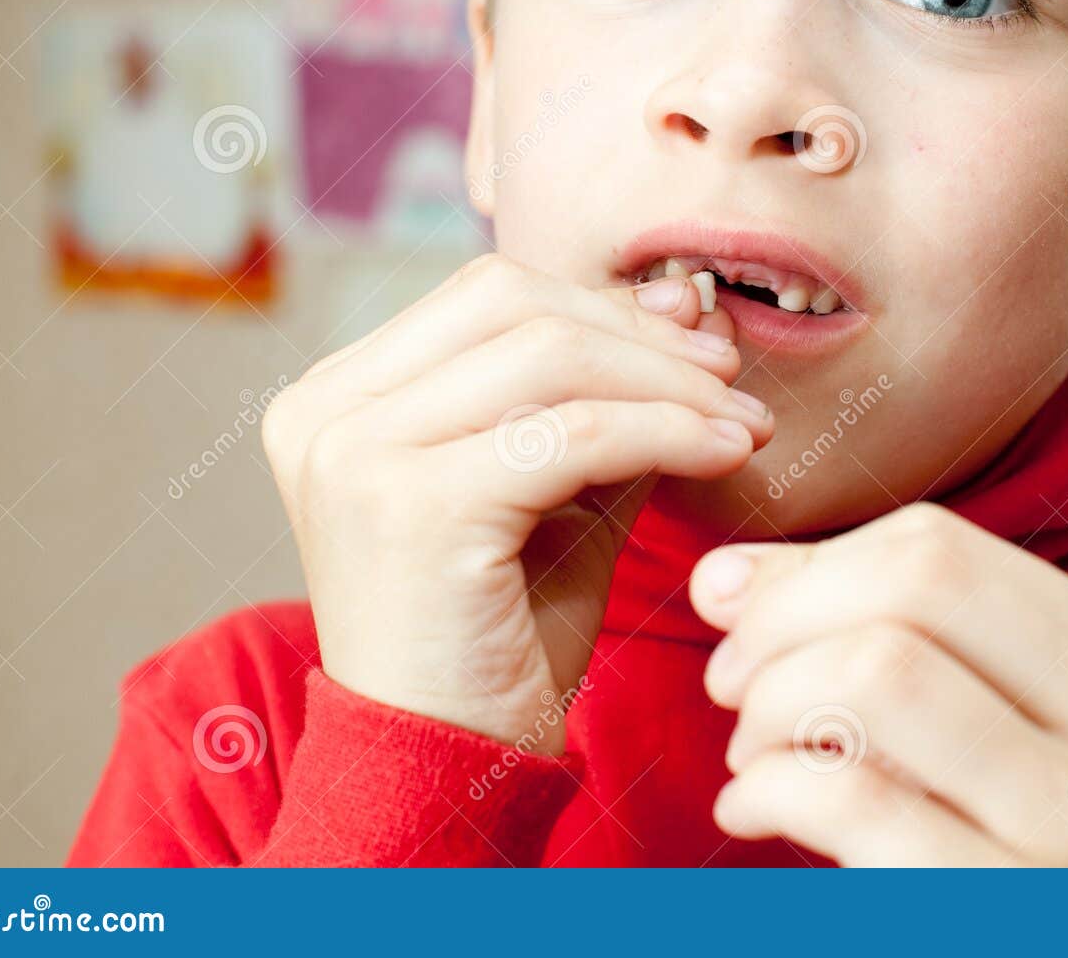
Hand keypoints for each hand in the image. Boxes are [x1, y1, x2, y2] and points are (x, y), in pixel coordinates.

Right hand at [262, 253, 773, 751]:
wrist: (443, 770)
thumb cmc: (498, 637)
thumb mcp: (555, 491)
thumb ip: (607, 396)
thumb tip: (682, 299)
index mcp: (338, 397)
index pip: (488, 296)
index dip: (603, 303)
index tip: (694, 336)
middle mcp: (324, 411)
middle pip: (514, 304)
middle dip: (641, 334)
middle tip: (729, 377)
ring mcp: (355, 452)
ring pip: (552, 357)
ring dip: (670, 382)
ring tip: (743, 423)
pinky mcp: (412, 504)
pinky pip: (576, 435)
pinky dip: (668, 432)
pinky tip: (725, 453)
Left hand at [689, 503, 1067, 865]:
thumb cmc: (996, 854)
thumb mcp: (967, 730)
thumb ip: (857, 629)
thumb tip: (720, 579)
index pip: (937, 545)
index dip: (811, 570)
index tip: (742, 618)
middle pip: (914, 584)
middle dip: (782, 618)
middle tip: (730, 683)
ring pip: (880, 670)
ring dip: (771, 702)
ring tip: (749, 754)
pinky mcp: (1016, 908)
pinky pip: (851, 796)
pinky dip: (766, 788)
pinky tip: (749, 812)